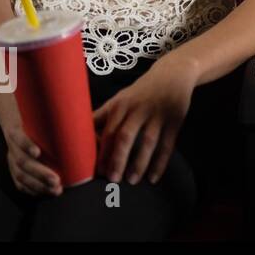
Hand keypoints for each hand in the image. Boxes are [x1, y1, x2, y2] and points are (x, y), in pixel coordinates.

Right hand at [3, 121, 62, 196]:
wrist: (19, 131)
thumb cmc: (40, 125)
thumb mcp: (44, 121)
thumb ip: (61, 124)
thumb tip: (86, 126)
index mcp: (18, 131)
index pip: (20, 137)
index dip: (26, 145)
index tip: (37, 152)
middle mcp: (13, 147)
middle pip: (22, 161)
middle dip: (39, 173)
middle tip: (56, 180)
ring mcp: (12, 161)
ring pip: (21, 176)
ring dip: (39, 185)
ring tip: (56, 190)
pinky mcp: (13, 172)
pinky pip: (20, 184)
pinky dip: (33, 190)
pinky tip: (46, 193)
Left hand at [92, 55, 197, 185]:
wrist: (173, 73)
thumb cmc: (141, 91)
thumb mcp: (120, 99)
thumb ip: (103, 116)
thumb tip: (79, 135)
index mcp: (121, 105)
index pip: (108, 131)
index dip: (102, 152)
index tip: (96, 171)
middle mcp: (138, 110)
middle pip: (125, 136)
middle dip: (118, 159)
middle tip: (112, 180)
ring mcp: (158, 115)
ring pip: (147, 142)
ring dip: (139, 163)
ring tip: (132, 181)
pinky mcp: (175, 120)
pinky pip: (167, 145)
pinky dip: (160, 163)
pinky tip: (154, 178)